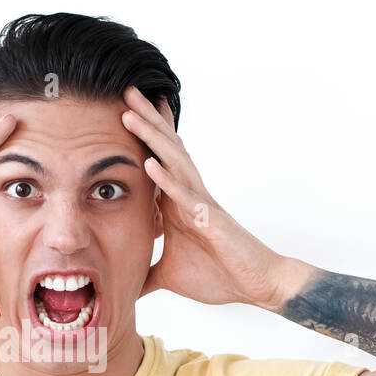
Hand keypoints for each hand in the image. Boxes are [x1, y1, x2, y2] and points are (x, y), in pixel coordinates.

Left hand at [120, 85, 286, 306]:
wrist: (254, 285)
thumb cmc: (218, 276)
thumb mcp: (168, 277)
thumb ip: (144, 276)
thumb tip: (122, 285)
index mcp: (176, 204)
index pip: (155, 162)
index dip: (142, 136)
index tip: (123, 109)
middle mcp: (188, 195)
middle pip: (163, 150)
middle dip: (145, 120)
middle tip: (125, 90)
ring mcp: (200, 204)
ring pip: (173, 162)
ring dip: (152, 138)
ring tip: (130, 113)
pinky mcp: (209, 221)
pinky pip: (185, 197)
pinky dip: (166, 180)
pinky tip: (149, 163)